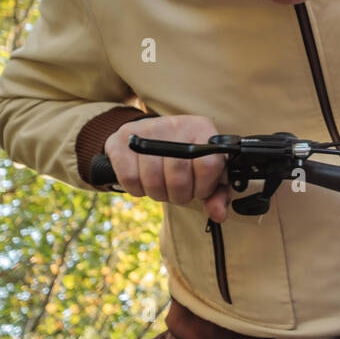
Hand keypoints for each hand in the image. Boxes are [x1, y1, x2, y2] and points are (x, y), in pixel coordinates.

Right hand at [103, 115, 231, 222]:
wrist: (151, 138)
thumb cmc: (186, 160)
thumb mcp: (207, 173)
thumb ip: (218, 195)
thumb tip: (218, 214)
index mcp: (202, 128)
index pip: (209, 165)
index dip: (204, 187)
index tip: (199, 188)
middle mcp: (174, 124)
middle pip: (178, 177)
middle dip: (179, 195)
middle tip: (178, 191)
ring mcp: (146, 129)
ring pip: (153, 181)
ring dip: (159, 194)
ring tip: (162, 185)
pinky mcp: (121, 139)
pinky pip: (129, 179)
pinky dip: (138, 189)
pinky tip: (144, 180)